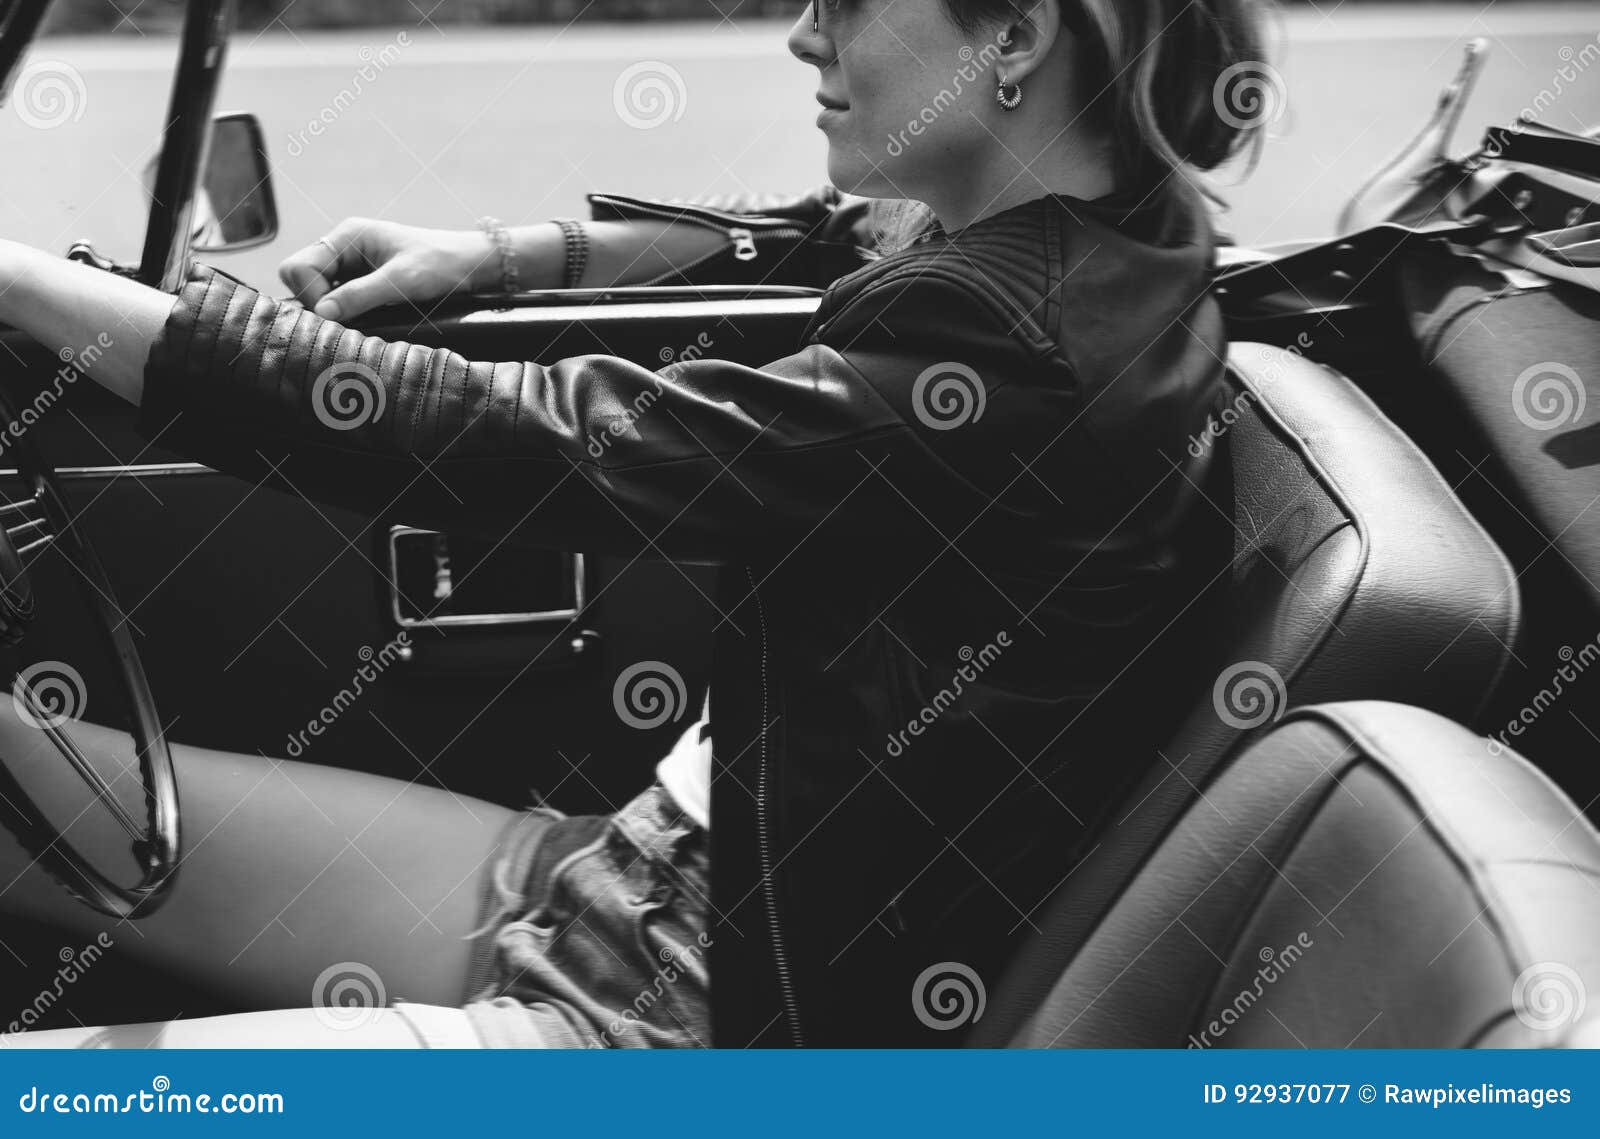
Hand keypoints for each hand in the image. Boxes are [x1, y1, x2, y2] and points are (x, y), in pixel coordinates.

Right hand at [278, 218, 498, 322]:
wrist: (472, 266)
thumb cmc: (441, 265)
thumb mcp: (402, 281)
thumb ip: (361, 295)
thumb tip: (322, 313)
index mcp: (347, 236)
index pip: (299, 267)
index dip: (310, 295)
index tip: (336, 316)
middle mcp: (343, 248)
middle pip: (300, 278)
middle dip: (315, 303)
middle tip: (344, 322)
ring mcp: (351, 266)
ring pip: (316, 293)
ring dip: (331, 311)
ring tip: (357, 323)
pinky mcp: (362, 284)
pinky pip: (336, 300)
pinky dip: (343, 314)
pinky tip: (362, 323)